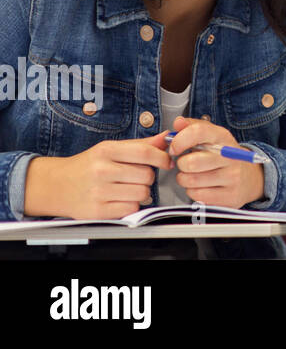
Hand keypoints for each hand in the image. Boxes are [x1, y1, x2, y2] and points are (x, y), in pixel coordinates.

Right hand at [25, 134, 171, 219]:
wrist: (55, 185)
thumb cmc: (86, 166)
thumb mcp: (110, 149)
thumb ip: (140, 144)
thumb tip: (166, 137)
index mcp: (106, 150)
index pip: (145, 152)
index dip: (162, 157)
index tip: (166, 161)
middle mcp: (101, 170)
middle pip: (147, 175)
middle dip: (147, 177)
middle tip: (136, 177)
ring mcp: (98, 192)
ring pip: (142, 193)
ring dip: (141, 193)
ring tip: (128, 188)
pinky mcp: (96, 211)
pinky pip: (131, 209)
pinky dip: (131, 205)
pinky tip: (120, 199)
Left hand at [167, 116, 264, 208]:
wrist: (249, 177)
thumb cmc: (222, 155)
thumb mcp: (211, 137)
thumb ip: (192, 127)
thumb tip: (178, 122)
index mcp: (223, 137)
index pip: (198, 132)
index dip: (179, 140)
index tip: (173, 148)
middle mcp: (230, 155)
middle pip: (191, 162)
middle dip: (181, 165)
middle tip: (186, 164)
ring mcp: (232, 176)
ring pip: (191, 181)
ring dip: (185, 179)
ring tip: (193, 175)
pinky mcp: (230, 195)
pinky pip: (197, 195)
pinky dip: (193, 192)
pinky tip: (201, 186)